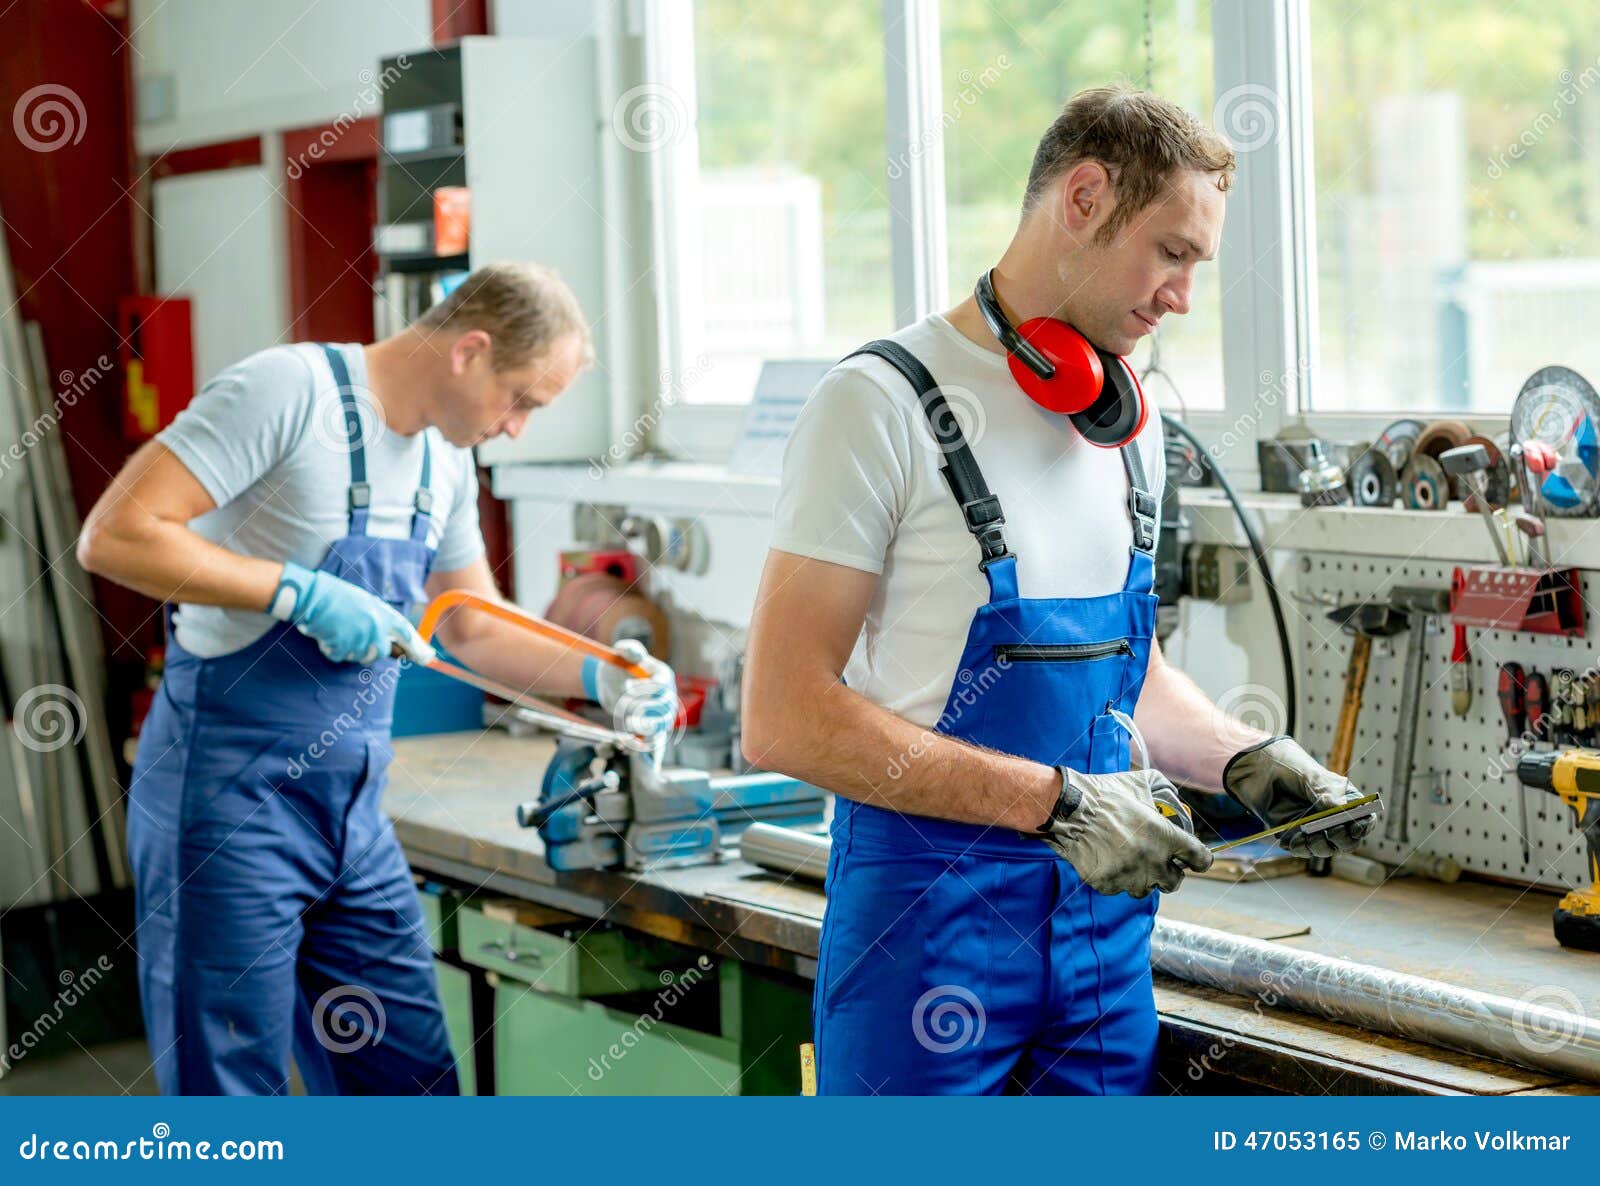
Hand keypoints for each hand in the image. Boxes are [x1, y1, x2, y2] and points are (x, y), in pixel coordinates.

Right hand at [274, 562, 426, 664]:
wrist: (312, 596)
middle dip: (371, 649)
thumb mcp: (365, 602)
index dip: (417, 647)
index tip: (427, 658)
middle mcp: (376, 627)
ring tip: (339, 631)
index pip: (407, 633)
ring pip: (362, 656)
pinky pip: (341, 656)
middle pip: (382, 651)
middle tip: (354, 636)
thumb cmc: (336, 596)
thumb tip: (390, 636)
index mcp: (383, 613)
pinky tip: (327, 634)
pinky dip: (333, 649)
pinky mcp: (343, 647)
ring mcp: (360, 638)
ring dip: (351, 649)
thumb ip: (379, 619)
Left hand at [583, 639, 678, 737]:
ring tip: (626, 723)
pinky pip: (652, 741)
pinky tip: (626, 741)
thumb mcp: (621, 652)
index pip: (661, 687)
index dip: (645, 688)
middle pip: (664, 710)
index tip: (627, 685)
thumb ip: (629, 649)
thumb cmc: (619, 665)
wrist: (612, 684)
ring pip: (660, 728)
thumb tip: (635, 654)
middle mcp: (667, 696)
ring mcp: (661, 714)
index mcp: (664, 676)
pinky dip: (640, 743)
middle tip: (623, 704)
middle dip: (643, 709)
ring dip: (643, 728)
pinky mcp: (652, 729)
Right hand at [1037, 767, 1213, 897]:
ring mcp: (1130, 876)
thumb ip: (1163, 790)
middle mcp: (1153, 861)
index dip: (1199, 859)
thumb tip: (1172, 800)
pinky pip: (1118, 888)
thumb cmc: (1104, 794)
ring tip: (1128, 860)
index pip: (1200, 859)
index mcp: (1166, 837)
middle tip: (1157, 860)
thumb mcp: (1139, 783)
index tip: (1193, 858)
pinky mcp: (1108, 884)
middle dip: (1169, 872)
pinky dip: (1115, 878)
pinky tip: (1106, 860)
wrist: (1068, 809)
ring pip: (1145, 889)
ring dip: (1141, 878)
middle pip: (1175, 881)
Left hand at [1222, 736, 1378, 856]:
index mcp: (1344, 800)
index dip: (1363, 827)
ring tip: (1307, 835)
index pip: (1363, 820)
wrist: (1256, 769)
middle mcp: (1332, 817)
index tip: (1355, 827)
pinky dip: (1300, 848)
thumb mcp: (1310, 776)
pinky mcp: (1295, 834)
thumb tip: (1344, 811)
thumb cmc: (1288, 766)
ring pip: (1326, 848)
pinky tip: (1292, 839)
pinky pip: (1303, 849)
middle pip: (1348, 840)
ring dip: (1320, 846)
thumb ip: (1326, 793)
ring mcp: (1314, 827)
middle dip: (1341, 839)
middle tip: (1330, 831)